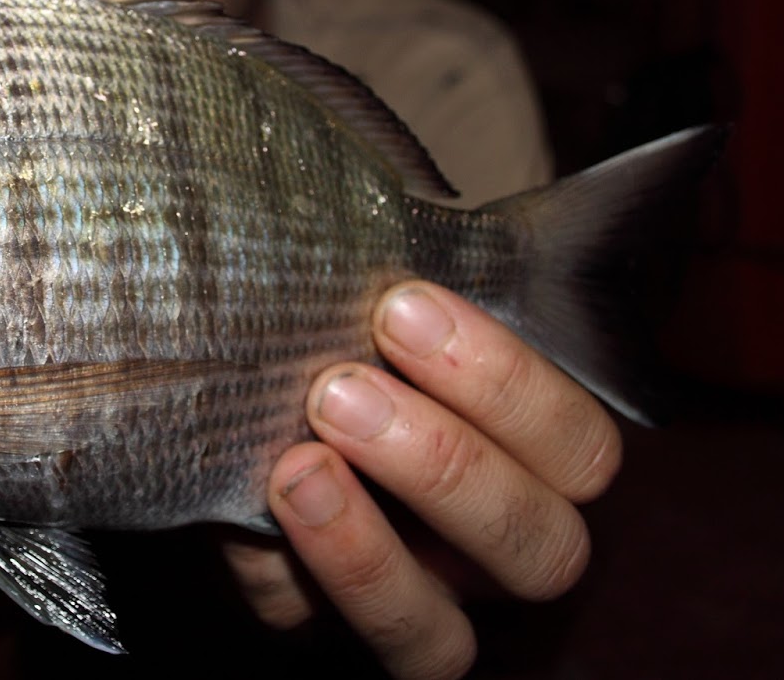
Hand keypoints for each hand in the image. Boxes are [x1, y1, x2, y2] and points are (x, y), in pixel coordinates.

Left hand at [229, 281, 622, 679]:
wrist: (207, 368)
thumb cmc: (311, 308)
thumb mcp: (358, 272)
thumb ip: (398, 243)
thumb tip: (485, 151)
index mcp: (522, 447)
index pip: (577, 446)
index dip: (504, 380)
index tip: (401, 300)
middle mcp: (488, 533)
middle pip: (540, 542)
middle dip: (446, 461)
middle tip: (339, 386)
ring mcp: (413, 593)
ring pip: (448, 631)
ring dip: (376, 544)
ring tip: (298, 457)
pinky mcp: (328, 626)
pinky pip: (337, 639)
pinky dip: (312, 579)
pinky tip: (260, 503)